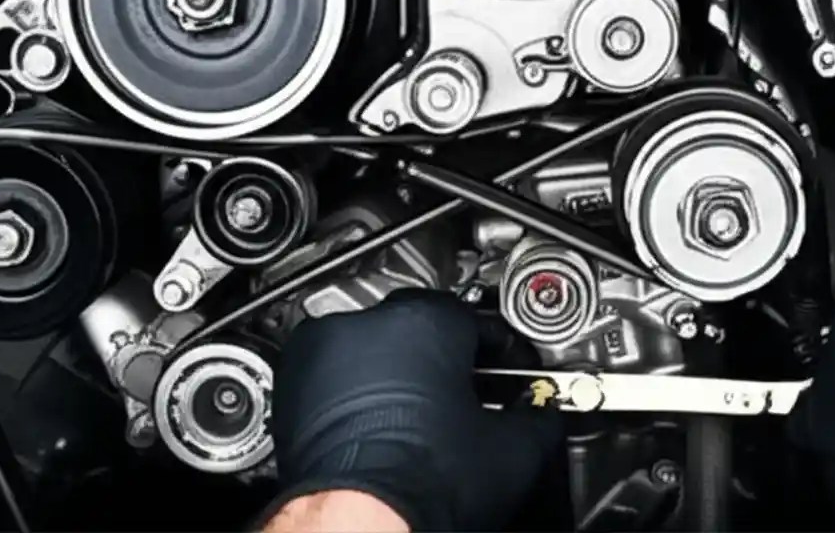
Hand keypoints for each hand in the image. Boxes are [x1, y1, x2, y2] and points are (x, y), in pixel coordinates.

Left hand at [267, 291, 560, 530]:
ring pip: (373, 348)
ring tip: (418, 416)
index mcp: (427, 322)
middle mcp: (369, 324)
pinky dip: (354, 391)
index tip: (508, 378)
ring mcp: (323, 351)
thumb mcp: (512, 450)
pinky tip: (378, 425)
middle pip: (421, 329)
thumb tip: (542, 416)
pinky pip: (334, 374)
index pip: (477, 322)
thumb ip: (537, 416)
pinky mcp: (292, 384)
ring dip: (396, 373)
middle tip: (462, 400)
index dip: (500, 354)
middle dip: (444, 362)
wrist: (359, 523)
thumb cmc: (422, 484)